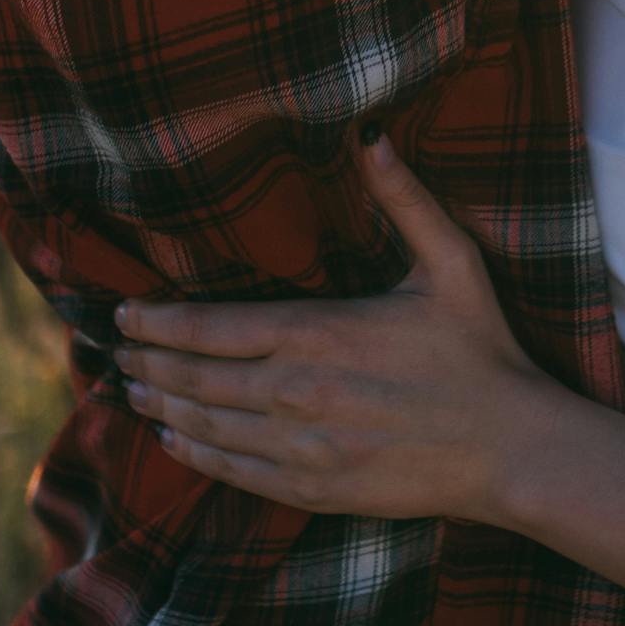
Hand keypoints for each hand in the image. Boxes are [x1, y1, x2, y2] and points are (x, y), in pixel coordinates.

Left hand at [113, 134, 572, 524]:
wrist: (511, 447)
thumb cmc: (481, 351)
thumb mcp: (450, 264)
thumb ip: (406, 200)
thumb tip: (374, 136)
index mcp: (321, 333)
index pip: (213, 329)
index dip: (159, 324)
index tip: (124, 316)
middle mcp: (298, 393)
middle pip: (197, 378)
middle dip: (148, 363)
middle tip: (114, 353)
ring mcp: (303, 448)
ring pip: (207, 425)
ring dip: (162, 406)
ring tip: (129, 391)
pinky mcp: (315, 489)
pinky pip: (236, 473)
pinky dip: (196, 454)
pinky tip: (174, 439)